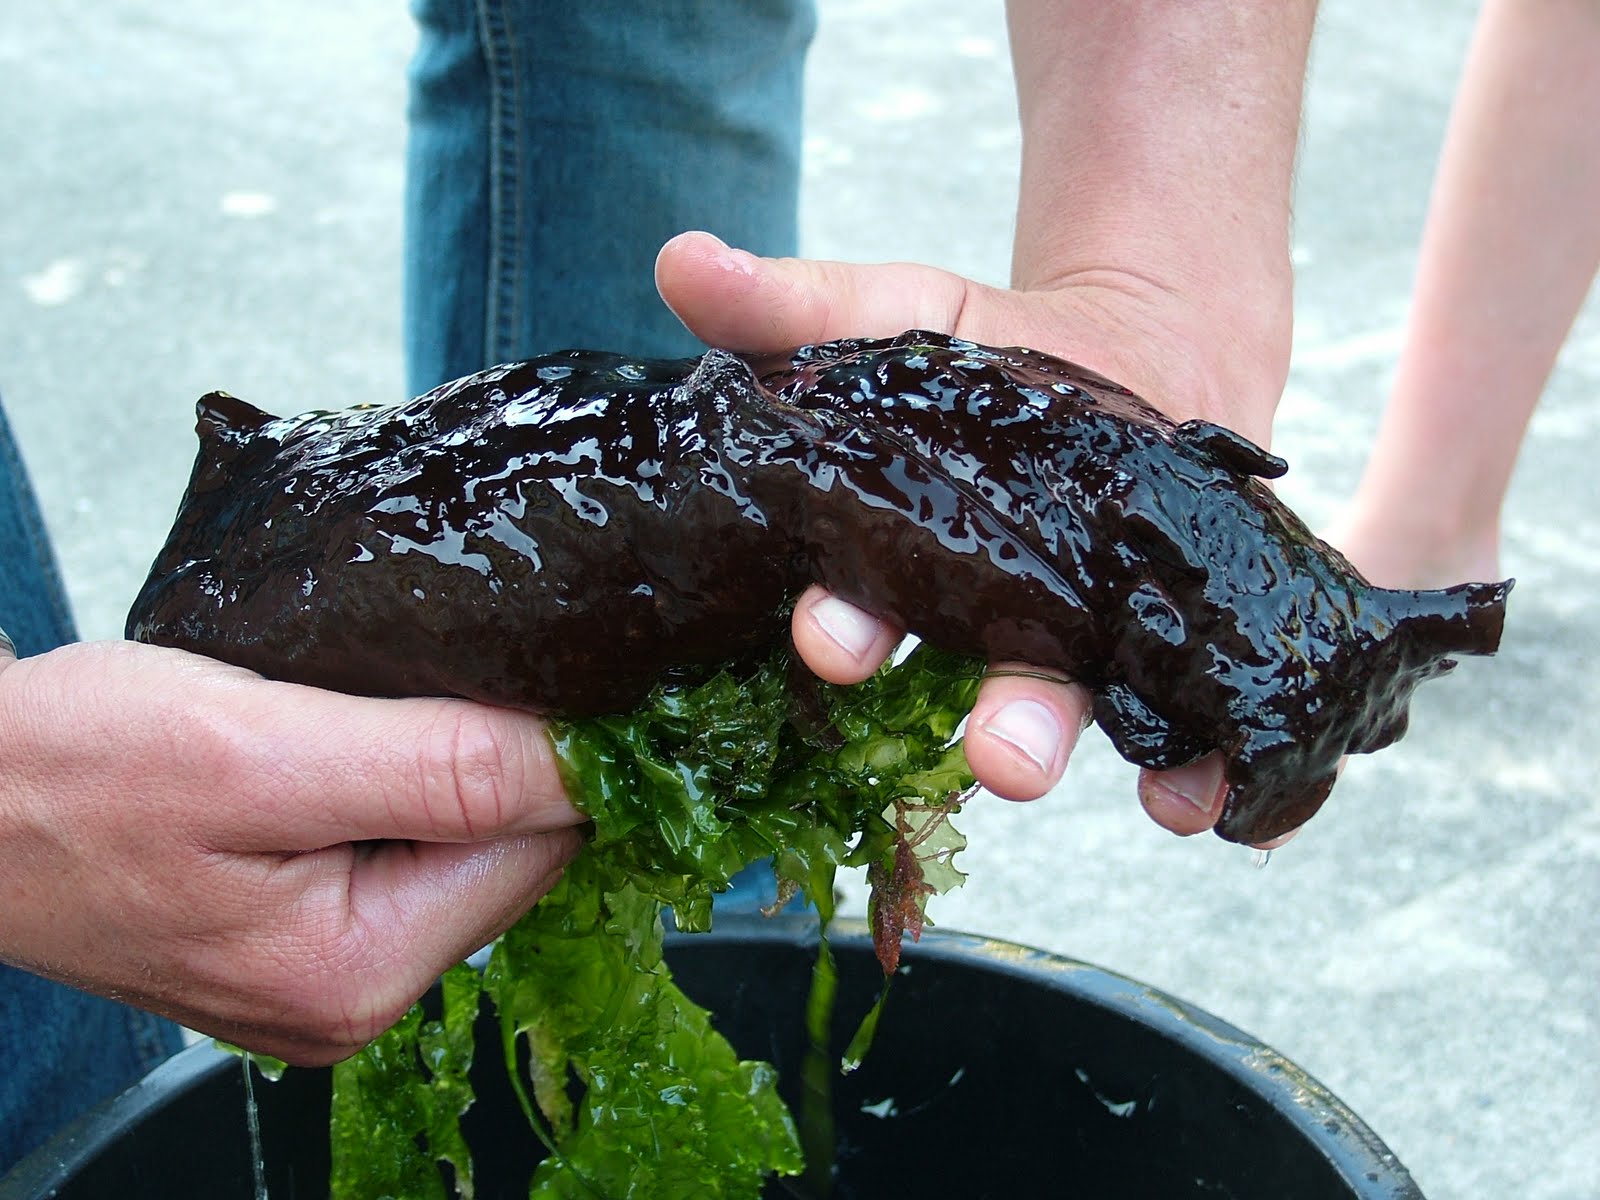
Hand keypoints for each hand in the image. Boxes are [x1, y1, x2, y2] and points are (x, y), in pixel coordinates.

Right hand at [0, 639, 585, 1064]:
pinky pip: (392, 854)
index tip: (513, 672)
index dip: (541, 750)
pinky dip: (384, 790)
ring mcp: (321, 975)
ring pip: (452, 848)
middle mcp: (349, 999)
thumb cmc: (66, 775)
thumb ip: (438, 767)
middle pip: (504, 854)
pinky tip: (336, 751)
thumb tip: (579, 762)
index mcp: (356, 973)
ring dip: (432, 772)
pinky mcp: (296, 937)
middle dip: (483, 763)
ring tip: (352, 716)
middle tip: (402, 686)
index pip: (537, 845)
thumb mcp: (263, 751)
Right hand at [656, 231, 1293, 842]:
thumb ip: (792, 303)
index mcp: (904, 569)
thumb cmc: (989, 341)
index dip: (846, 630)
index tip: (830, 643)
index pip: (863, 611)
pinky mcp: (1170, 650)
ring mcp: (1084, 648)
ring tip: (1149, 794)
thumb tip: (678, 259)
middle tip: (1002, 761)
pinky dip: (1193, 769)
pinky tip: (1204, 792)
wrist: (1141, 339)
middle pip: (989, 692)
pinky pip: (1184, 728)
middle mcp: (990, 632)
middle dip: (997, 729)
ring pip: (1088, 719)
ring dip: (1109, 758)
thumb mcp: (895, 308)